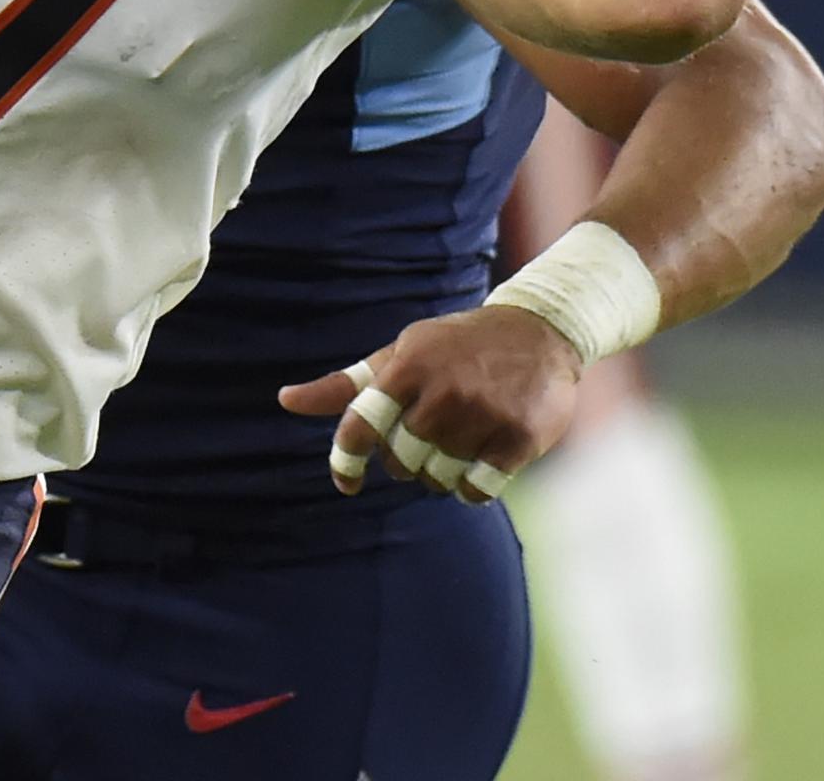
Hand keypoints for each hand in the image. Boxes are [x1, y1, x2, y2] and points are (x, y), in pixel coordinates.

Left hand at [277, 303, 586, 504]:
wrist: (538, 331)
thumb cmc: (454, 348)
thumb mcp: (400, 355)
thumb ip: (346, 386)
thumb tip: (285, 400)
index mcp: (407, 366)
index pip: (360, 424)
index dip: (345, 460)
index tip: (346, 482)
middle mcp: (443, 391)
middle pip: (399, 462)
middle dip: (406, 457)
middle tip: (429, 431)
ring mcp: (482, 416)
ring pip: (436, 480)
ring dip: (441, 471)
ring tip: (460, 436)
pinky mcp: (518, 440)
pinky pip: (475, 492)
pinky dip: (472, 486)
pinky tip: (483, 458)